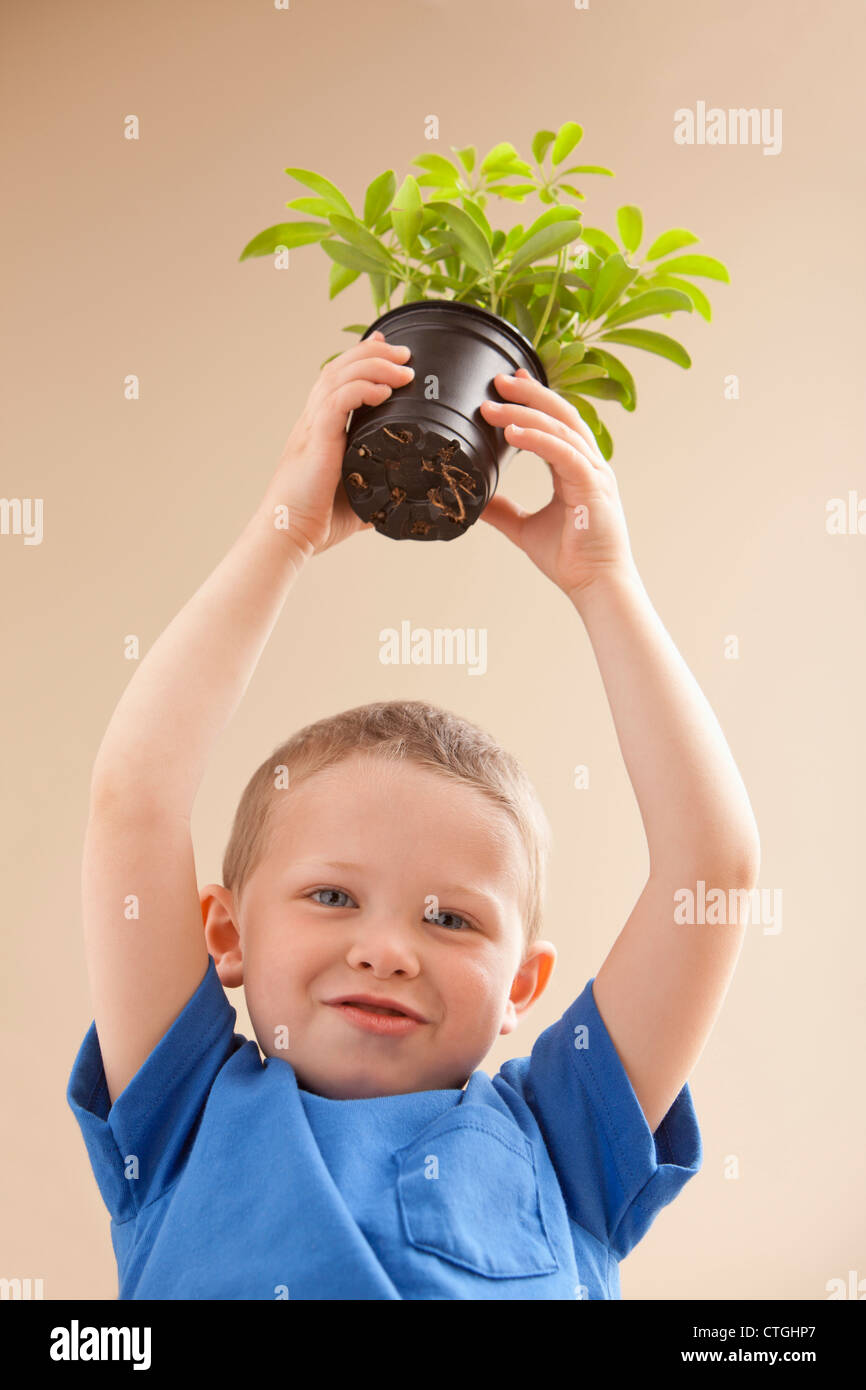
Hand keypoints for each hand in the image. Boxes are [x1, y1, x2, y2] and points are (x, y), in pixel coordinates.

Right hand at [265, 331, 415, 558]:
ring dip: (374, 365)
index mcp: (320, 429)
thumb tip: (406, 494)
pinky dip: (362, 389)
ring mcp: (312, 427)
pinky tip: (384, 391)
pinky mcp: (315, 440)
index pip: (338, 379)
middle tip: (406, 354)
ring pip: (339, 376)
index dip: (361, 358)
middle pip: (339, 367)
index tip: (389, 347)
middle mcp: (313, 421)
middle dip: (374, 353)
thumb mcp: (359, 497)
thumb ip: (378, 487)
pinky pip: (337, 401)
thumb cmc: (318, 521)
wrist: (288, 535)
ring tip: (405, 368)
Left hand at [479, 369, 638, 598]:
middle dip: (529, 394)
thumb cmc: (570, 558)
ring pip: (560, 428)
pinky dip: (538, 439)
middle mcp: (588, 464)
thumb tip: (475, 501)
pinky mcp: (593, 487)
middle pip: (560, 414)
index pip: (555, 423)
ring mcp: (593, 473)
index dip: (533, 400)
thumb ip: (503, 510)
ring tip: (493, 405)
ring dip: (524, 413)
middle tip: (498, 380)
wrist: (594, 584)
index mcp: (576, 469)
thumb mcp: (524, 528)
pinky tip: (513, 432)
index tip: (508, 383)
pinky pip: (563, 453)